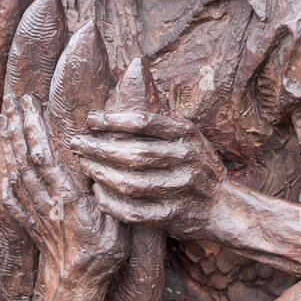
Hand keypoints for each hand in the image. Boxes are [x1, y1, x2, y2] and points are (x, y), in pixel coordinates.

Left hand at [0, 94, 126, 281]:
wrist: (76, 287)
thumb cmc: (102, 255)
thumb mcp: (117, 223)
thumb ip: (108, 194)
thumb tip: (104, 167)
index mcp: (64, 196)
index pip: (44, 154)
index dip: (34, 127)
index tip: (30, 103)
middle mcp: (44, 200)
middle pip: (24, 157)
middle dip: (17, 127)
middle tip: (11, 101)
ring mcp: (34, 212)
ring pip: (15, 172)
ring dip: (9, 144)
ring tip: (5, 121)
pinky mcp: (30, 223)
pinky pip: (12, 197)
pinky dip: (6, 177)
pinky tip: (4, 165)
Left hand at [71, 109, 223, 238]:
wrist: (224, 205)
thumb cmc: (195, 163)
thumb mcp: (186, 134)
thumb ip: (159, 119)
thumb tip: (126, 83)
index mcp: (186, 134)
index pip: (143, 122)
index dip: (112, 120)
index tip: (90, 119)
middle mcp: (186, 159)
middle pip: (134, 153)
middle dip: (99, 148)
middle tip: (77, 144)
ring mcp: (180, 190)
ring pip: (131, 183)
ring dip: (101, 174)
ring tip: (85, 165)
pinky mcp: (173, 217)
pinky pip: (134, 212)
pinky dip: (111, 203)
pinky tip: (99, 192)